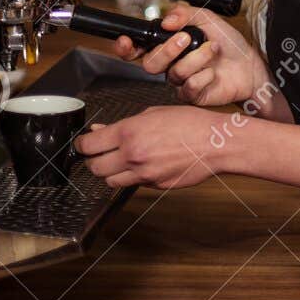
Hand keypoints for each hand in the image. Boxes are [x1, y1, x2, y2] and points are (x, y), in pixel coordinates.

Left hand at [73, 104, 225, 189]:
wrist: (217, 143)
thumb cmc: (191, 123)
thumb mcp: (154, 113)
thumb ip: (124, 124)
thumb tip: (99, 130)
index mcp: (130, 132)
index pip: (89, 145)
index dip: (82, 145)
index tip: (83, 145)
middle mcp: (132, 155)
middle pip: (95, 167)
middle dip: (94, 161)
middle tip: (101, 154)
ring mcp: (144, 173)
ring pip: (110, 181)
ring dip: (111, 172)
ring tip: (122, 162)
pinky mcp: (155, 185)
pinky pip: (134, 184)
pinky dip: (134, 177)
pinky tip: (147, 165)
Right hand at [112, 1, 271, 110]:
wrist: (251, 64)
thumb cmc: (229, 43)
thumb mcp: (209, 19)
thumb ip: (186, 14)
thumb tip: (167, 19)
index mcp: (169, 45)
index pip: (138, 49)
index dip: (126, 48)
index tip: (127, 41)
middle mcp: (171, 64)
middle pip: (150, 63)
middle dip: (167, 49)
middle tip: (185, 38)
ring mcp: (181, 81)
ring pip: (174, 73)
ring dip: (196, 58)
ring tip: (213, 49)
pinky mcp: (193, 95)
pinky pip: (189, 87)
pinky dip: (204, 76)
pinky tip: (214, 72)